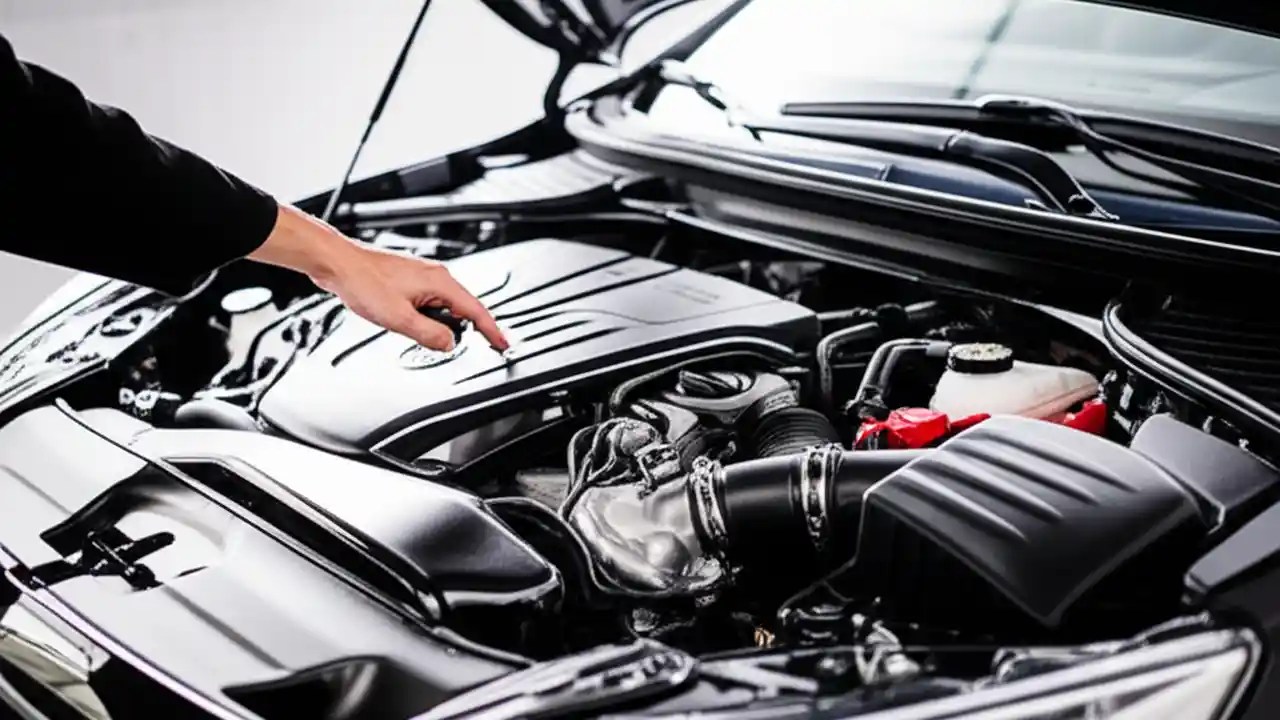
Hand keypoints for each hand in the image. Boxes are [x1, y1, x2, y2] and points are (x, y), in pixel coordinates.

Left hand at [249, 204, 507, 351]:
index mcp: (440, 282)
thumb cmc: (363, 282)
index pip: (476, 311)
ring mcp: (423, 276)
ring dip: (441, 324)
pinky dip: (429, 316)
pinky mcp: (410, 280)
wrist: (338, 263)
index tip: (503, 344)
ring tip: (421, 335)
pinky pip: (430, 302)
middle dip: (464, 330)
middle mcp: (436, 276)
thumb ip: (429, 334)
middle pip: (463, 309)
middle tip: (460, 349)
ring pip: (444, 306)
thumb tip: (449, 344)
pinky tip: (412, 323)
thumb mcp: (399, 318)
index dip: (492, 331)